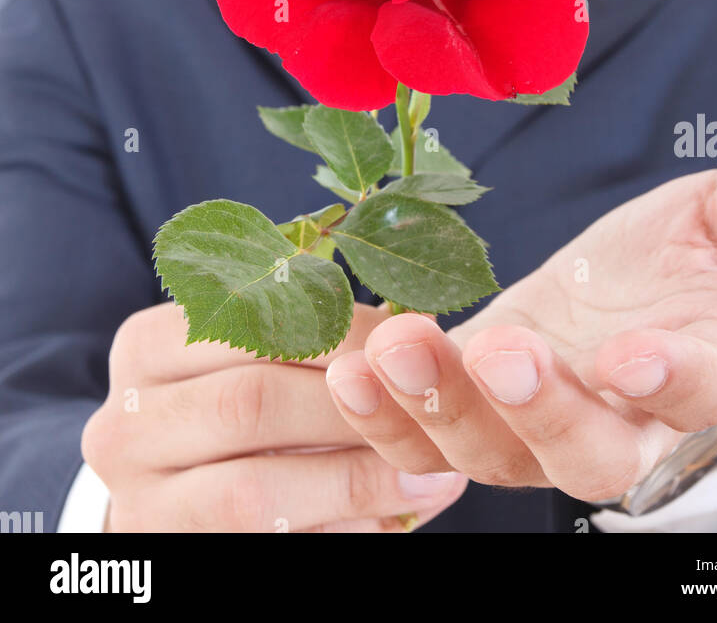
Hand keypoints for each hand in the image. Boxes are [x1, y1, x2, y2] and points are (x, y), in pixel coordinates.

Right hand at [82, 298, 466, 531]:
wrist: (171, 492)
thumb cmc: (236, 405)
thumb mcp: (253, 356)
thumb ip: (312, 336)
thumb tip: (420, 334)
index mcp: (148, 346)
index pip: (250, 321)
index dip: (341, 331)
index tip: (412, 337)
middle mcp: (125, 422)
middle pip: (250, 403)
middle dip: (352, 406)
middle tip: (428, 408)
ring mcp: (139, 501)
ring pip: (255, 491)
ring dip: (355, 479)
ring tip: (429, 473)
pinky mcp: (169, 557)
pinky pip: (265, 546)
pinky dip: (337, 529)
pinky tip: (392, 517)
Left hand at [325, 105, 716, 501]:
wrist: (630, 313)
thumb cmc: (686, 267)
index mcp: (695, 371)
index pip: (693, 392)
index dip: (667, 379)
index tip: (632, 356)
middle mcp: (618, 423)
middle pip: (589, 454)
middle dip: (545, 411)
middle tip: (505, 353)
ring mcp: (537, 432)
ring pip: (494, 451)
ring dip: (438, 407)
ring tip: (391, 349)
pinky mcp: (474, 418)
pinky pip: (426, 442)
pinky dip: (386, 417)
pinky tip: (352, 364)